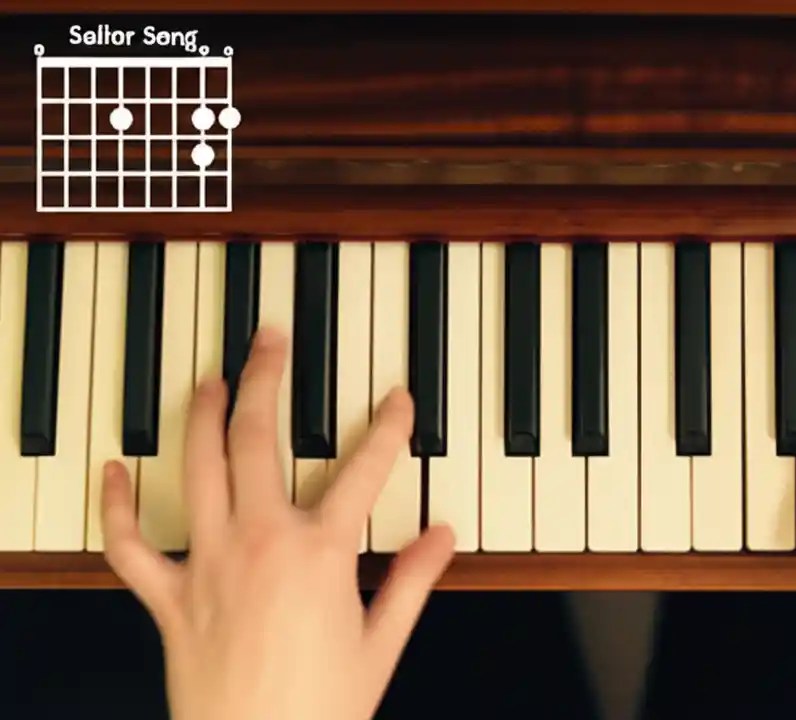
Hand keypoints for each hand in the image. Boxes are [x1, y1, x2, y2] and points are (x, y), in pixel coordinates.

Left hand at [101, 328, 455, 719]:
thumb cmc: (320, 711)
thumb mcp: (383, 643)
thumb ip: (412, 581)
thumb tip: (441, 538)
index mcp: (321, 553)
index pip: (365, 468)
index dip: (388, 426)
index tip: (398, 399)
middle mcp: (261, 543)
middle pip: (261, 439)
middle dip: (267, 378)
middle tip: (271, 341)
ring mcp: (210, 564)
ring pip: (199, 468)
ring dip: (204, 415)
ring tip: (212, 380)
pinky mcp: (171, 596)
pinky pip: (132, 542)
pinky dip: (118, 504)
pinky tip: (115, 470)